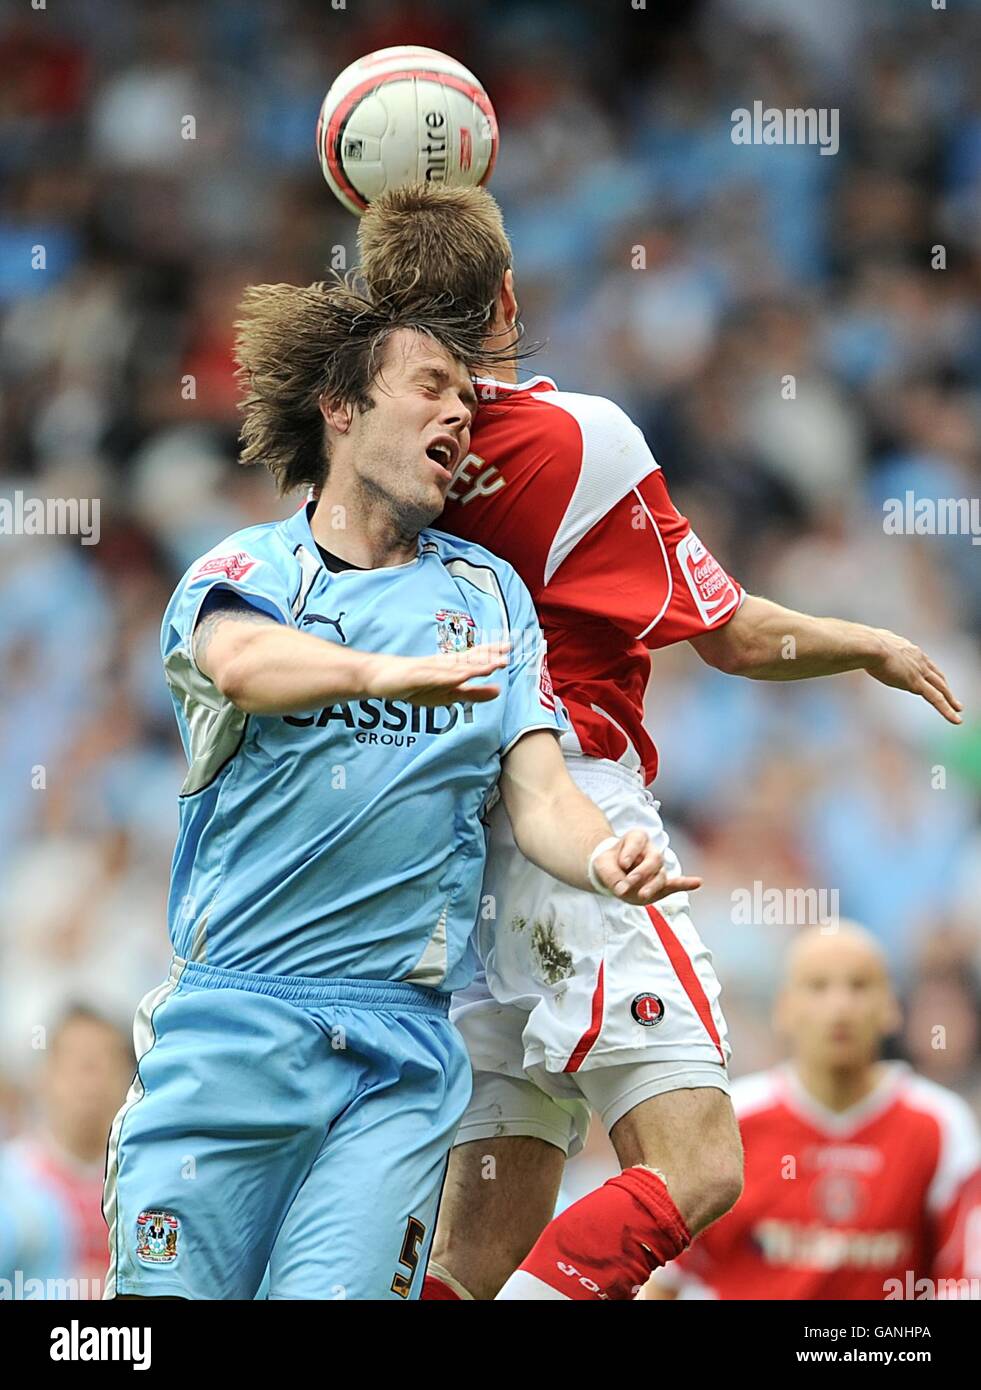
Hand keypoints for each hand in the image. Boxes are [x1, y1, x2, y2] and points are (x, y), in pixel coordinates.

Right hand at [365, 642, 509, 706]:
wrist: (381, 678)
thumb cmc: (415, 684)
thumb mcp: (448, 694)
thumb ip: (473, 693)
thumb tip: (499, 691)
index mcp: (451, 667)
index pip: (474, 658)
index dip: (491, 652)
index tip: (509, 647)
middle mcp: (443, 664)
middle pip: (468, 657)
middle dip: (488, 654)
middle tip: (508, 648)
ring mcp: (430, 669)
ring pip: (457, 667)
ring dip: (475, 665)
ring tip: (494, 663)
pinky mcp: (417, 676)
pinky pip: (436, 676)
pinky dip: (451, 676)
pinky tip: (464, 676)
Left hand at [592, 831, 701, 906]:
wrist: (610, 874)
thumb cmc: (607, 864)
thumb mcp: (602, 866)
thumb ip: (611, 876)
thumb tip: (622, 890)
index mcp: (636, 838)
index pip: (638, 841)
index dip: (631, 852)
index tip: (622, 864)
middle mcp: (650, 851)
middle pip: (654, 859)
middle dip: (640, 873)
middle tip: (626, 884)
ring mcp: (657, 868)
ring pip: (660, 875)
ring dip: (652, 886)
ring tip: (642, 895)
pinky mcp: (661, 885)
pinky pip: (675, 884)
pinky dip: (686, 884)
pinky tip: (697, 882)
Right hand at [865, 629, 962, 723]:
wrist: (868, 645)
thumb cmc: (862, 644)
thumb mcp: (870, 645)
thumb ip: (871, 649)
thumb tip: (858, 650)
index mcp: (907, 648)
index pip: (924, 662)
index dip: (931, 672)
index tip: (934, 678)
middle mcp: (918, 658)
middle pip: (937, 675)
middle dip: (945, 686)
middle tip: (952, 696)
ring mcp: (919, 671)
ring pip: (940, 688)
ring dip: (951, 700)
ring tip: (958, 709)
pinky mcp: (916, 684)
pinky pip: (936, 699)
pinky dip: (947, 710)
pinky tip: (956, 720)